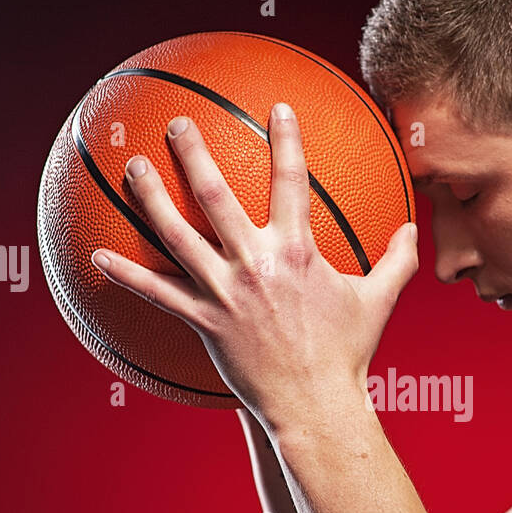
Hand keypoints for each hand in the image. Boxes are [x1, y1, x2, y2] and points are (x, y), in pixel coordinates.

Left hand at [89, 105, 418, 436]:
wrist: (316, 404)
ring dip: (150, 197)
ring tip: (132, 168)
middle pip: (215, 194)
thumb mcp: (378, 301)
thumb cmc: (347, 354)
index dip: (286, 139)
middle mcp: (256, 264)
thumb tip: (414, 229)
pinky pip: (158, 293)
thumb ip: (396, 261)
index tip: (277, 108)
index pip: (291, 181)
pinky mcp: (203, 322)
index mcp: (297, 252)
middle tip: (178, 124)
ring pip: (176, 235)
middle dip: (193, 152)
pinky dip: (127, 274)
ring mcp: (224, 292)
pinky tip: (98, 256)